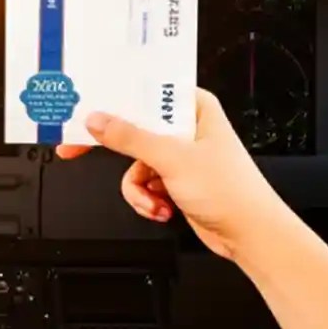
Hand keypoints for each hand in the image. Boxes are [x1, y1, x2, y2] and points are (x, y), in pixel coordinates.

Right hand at [57, 88, 285, 260]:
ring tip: (154, 200)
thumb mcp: (173, 158)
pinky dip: (147, 199)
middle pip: (133, 127)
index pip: (143, 93)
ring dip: (138, 186)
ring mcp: (180, 155)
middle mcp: (186, 127)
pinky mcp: (176, 179)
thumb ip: (130, 138)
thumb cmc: (232, 191)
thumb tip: (98, 121)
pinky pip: (143, 182)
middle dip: (119, 151)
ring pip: (134, 161)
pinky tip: (161, 209)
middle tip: (76, 148)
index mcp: (193, 106)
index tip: (83, 107)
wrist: (251, 235)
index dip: (112, 100)